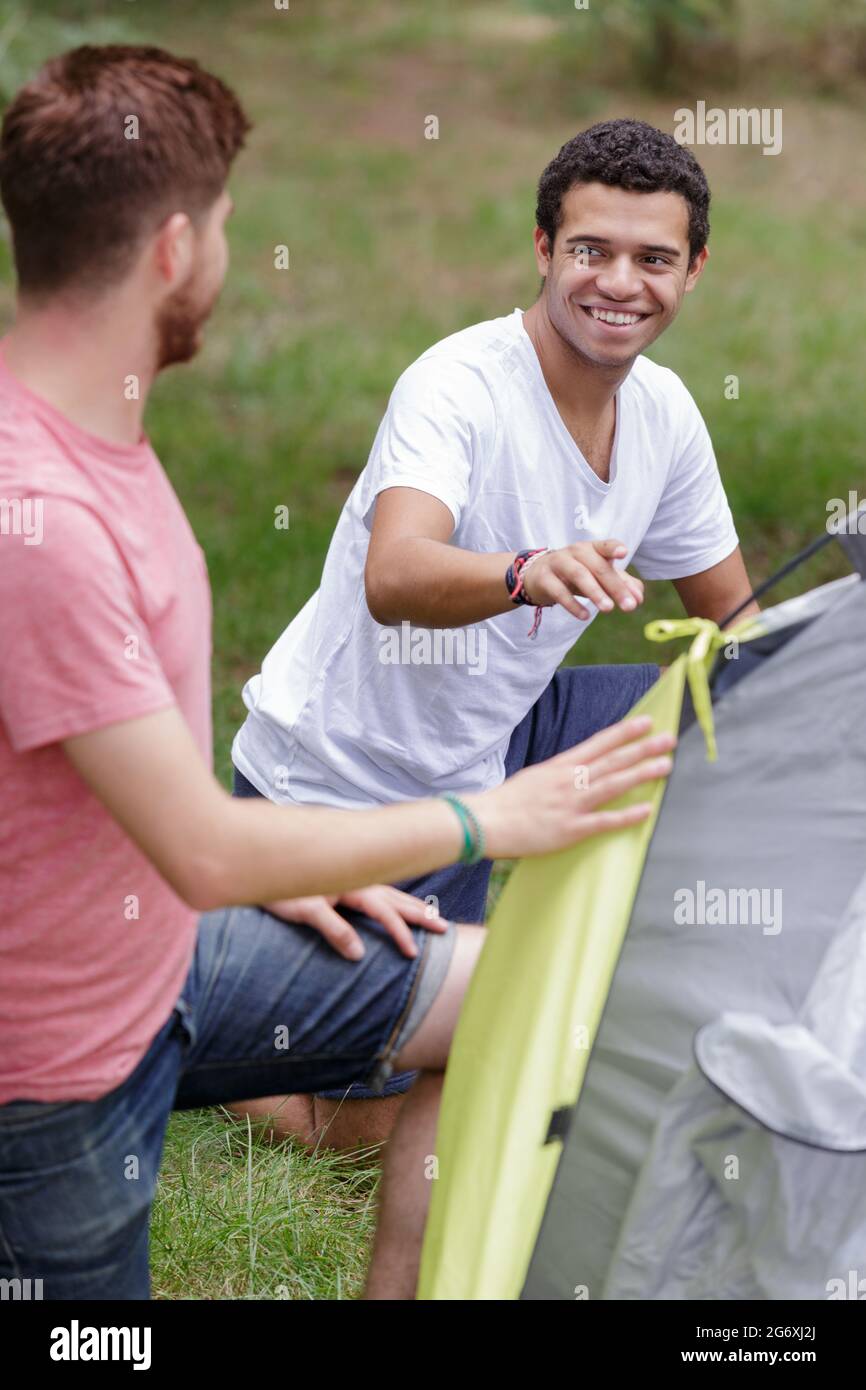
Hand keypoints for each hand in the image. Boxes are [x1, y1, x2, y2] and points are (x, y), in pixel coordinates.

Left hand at [264, 884, 446, 961]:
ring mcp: (353, 879)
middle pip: (397, 898)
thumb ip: (333, 929)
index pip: (385, 911)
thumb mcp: (305, 910)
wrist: (262, 863)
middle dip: (421, 913)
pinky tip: (398, 903)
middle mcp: (357, 879)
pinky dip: (395, 899)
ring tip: (432, 915)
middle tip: (445, 928)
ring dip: (412, 905)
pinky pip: (379, 891)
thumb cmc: (280, 888)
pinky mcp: (344, 883)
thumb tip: (359, 954)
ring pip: (391, 892)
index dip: (400, 932)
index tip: (413, 953)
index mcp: (353, 885)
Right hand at [467, 714, 674, 859]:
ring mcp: (572, 803)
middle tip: (669, 739)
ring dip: (641, 774)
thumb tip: (577, 773)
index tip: (647, 722)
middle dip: (643, 748)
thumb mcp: (535, 778)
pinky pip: (604, 821)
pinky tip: (647, 810)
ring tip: (665, 765)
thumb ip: (558, 775)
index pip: (599, 743)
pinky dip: (626, 815)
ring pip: (613, 784)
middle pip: (613, 760)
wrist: (486, 821)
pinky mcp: (571, 829)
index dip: (624, 732)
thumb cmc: (505, 802)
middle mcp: (570, 780)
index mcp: (561, 766)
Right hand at [521, 539, 643, 620]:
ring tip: (608, 609)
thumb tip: (639, 599)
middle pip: (598, 567)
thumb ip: (621, 584)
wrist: (537, 576)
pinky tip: (585, 616)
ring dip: (595, 592)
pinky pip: (559, 591)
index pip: (605, 546)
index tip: (624, 553)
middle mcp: (576, 552)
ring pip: (578, 574)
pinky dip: (572, 604)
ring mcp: (558, 562)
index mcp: (592, 549)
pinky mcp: (544, 578)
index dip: (613, 548)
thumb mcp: (597, 576)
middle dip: (615, 587)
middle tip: (630, 606)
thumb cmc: (575, 574)